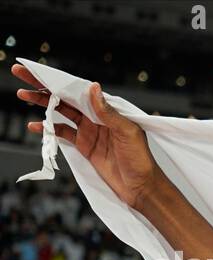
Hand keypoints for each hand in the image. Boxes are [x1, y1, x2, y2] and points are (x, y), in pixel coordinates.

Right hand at [11, 64, 160, 209]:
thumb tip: (93, 87)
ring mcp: (90, 132)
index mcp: (108, 110)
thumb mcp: (126, 132)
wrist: (141, 187)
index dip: (60, 80)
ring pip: (61, 113)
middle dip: (44, 86)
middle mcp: (97, 118)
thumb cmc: (141, 160)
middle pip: (67, 98)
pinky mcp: (85, 147)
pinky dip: (48, 129)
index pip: (80, 90)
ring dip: (43, 104)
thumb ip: (107, 112)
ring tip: (23, 96)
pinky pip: (63, 134)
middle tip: (22, 74)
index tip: (40, 70)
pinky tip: (35, 126)